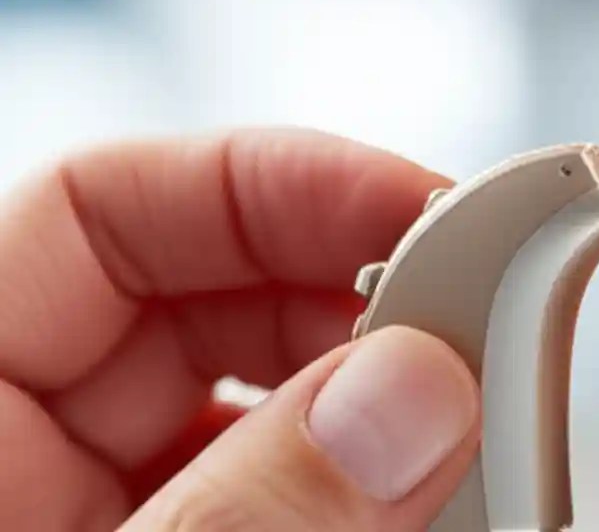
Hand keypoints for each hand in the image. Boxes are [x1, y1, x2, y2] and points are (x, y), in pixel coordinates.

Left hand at [0, 130, 479, 529]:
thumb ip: (250, 509)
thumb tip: (412, 392)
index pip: (89, 210)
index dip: (264, 181)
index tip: (417, 205)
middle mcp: (23, 455)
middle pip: (205, 296)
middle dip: (354, 293)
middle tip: (473, 320)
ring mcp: (99, 514)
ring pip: (260, 394)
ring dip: (380, 393)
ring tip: (468, 414)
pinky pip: (281, 484)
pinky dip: (364, 475)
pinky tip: (427, 481)